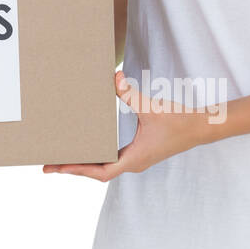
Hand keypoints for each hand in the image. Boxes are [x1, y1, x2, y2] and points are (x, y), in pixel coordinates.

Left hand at [43, 70, 207, 180]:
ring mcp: (136, 159)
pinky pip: (112, 160)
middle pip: (97, 171)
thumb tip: (113, 76)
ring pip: (104, 167)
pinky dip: (96, 157)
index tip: (58, 167)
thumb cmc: (179, 120)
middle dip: (73, 168)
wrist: (201, 127)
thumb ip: (130, 93)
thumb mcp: (151, 106)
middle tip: (48, 164)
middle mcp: (133, 163)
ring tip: (61, 158)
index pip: (100, 171)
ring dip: (83, 164)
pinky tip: (86, 148)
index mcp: (134, 158)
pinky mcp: (139, 153)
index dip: (78, 170)